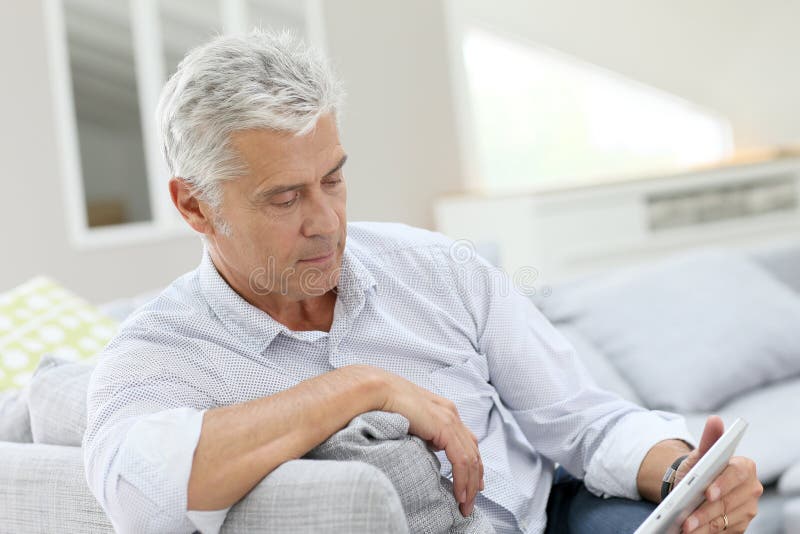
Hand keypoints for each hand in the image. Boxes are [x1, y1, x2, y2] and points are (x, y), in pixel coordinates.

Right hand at [375, 369, 483, 516]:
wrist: (376, 390)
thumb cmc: (385, 403)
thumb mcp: (410, 421)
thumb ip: (423, 431)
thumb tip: (429, 445)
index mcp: (444, 410)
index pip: (466, 441)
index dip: (472, 464)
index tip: (472, 485)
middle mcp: (451, 413)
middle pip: (473, 451)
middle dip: (475, 478)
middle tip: (470, 501)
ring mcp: (450, 419)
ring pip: (470, 458)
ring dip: (470, 485)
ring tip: (465, 505)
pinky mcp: (445, 427)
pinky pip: (461, 459)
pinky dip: (463, 479)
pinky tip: (460, 494)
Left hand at [676, 416, 761, 532]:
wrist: (695, 487)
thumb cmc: (700, 468)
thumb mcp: (700, 454)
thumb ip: (709, 439)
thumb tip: (715, 419)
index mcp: (745, 467)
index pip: (736, 475)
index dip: (722, 484)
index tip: (708, 492)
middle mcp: (752, 489)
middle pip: (728, 502)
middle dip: (705, 511)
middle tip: (686, 519)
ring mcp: (748, 509)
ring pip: (724, 519)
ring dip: (703, 526)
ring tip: (685, 528)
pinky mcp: (740, 525)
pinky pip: (723, 531)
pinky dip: (706, 533)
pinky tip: (693, 533)